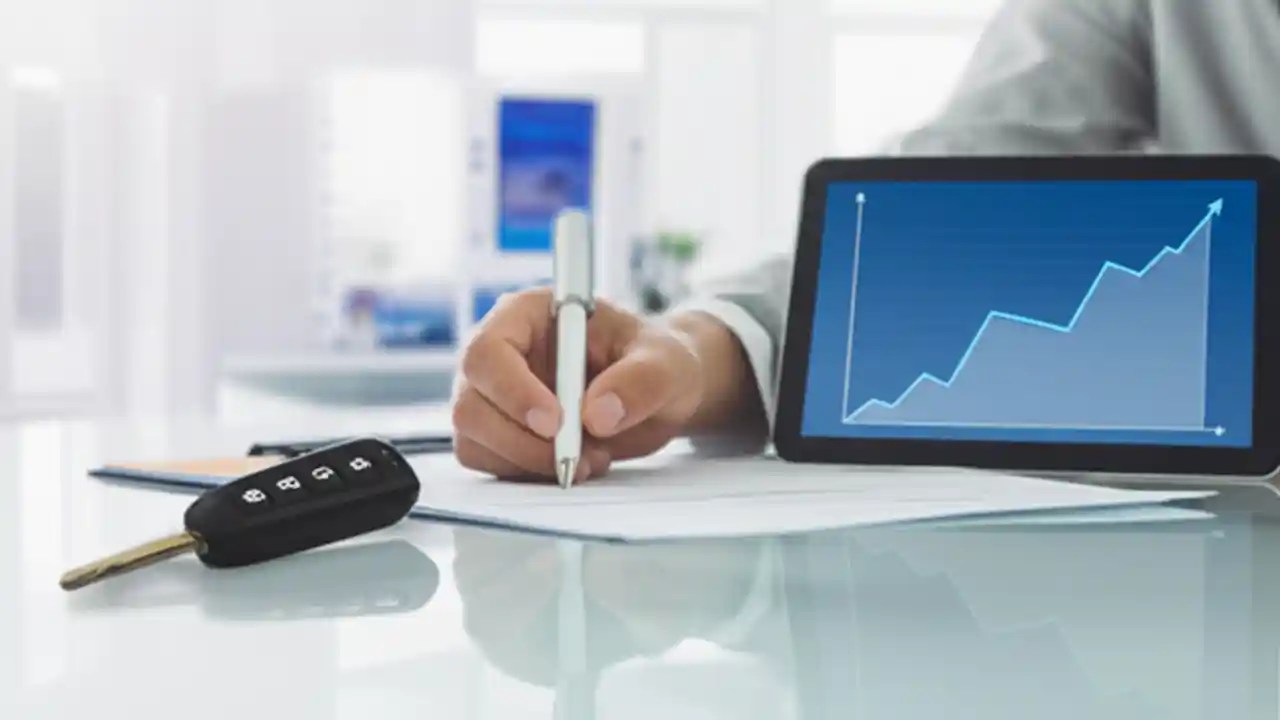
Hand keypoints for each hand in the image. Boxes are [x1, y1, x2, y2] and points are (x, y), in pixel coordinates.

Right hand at [451, 288, 705, 480]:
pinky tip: (572, 463)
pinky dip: (527, 473)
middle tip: (576, 453)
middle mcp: (502, 353)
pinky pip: (489, 462)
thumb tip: (597, 413)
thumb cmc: (658, 361)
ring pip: (473, 439)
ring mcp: (495, 395)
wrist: (663, 393)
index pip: (488, 351)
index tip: (555, 422)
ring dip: (528, 461)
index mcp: (528, 314)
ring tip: (588, 458)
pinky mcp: (500, 433)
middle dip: (521, 440)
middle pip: (470, 404)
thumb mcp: (666, 362)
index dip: (512, 391)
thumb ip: (639, 381)